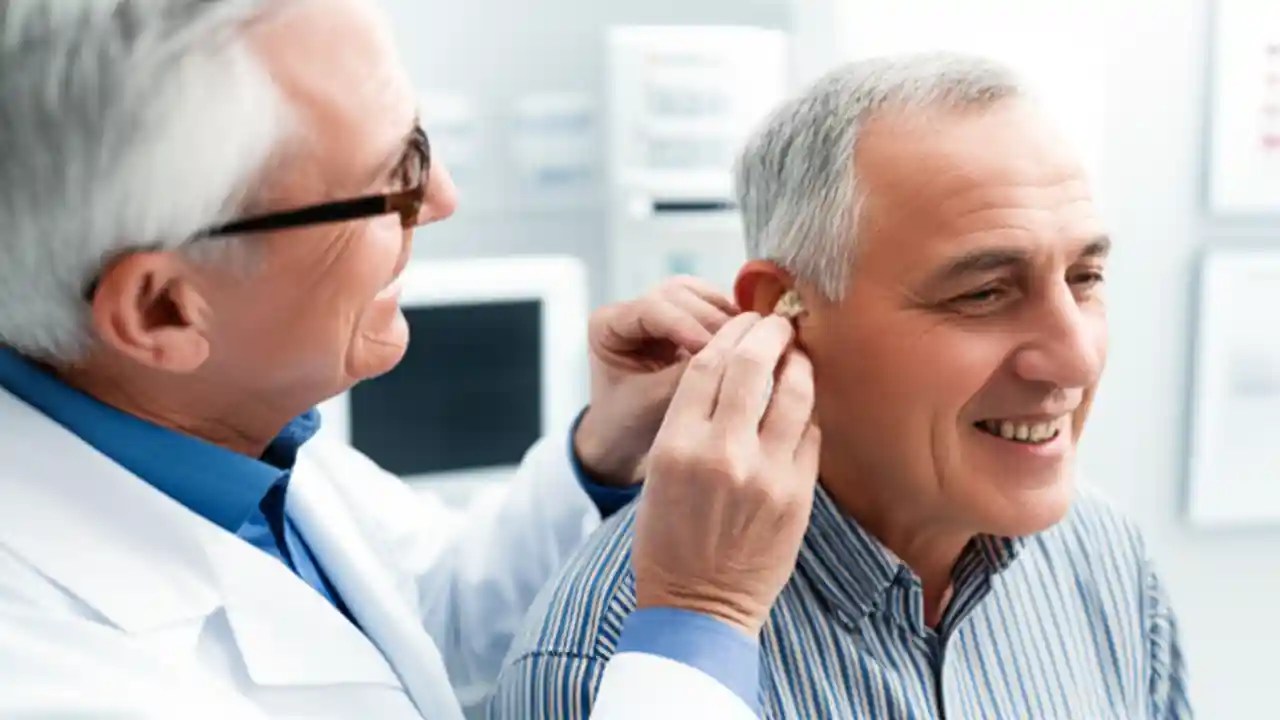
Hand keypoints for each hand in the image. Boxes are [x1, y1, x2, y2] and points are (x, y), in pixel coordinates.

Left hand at [574, 276, 737, 486]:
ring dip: (727, 318)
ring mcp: (660, 310)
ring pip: (699, 295)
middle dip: (711, 321)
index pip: (651, 309)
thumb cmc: (630, 424)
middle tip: (742, 349)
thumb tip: (732, 356)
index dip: (685, 325)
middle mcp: (632, 309)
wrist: (627, 441)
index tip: (712, 350)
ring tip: (748, 347)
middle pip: (678, 295)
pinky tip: (750, 344)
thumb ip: (688, 376)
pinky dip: (732, 323)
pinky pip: (713, 307)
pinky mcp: (685, 319)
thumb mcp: (655, 402)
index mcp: (607, 325)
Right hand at [631, 313, 820, 636]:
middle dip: (769, 333)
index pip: (708, 363)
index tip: (743, 322)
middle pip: (752, 364)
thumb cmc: (670, 540)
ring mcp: (765, 474)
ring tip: (797, 355)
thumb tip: (727, 367)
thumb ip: (690, 420)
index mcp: (677, 444)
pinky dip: (806, 411)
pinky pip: (809, 433)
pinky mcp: (797, 495)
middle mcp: (721, 453)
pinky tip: (800, 406)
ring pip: (793, 392)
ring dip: (798, 364)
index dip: (730, 333)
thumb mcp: (660, 473)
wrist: (697, 605)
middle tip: (778, 324)